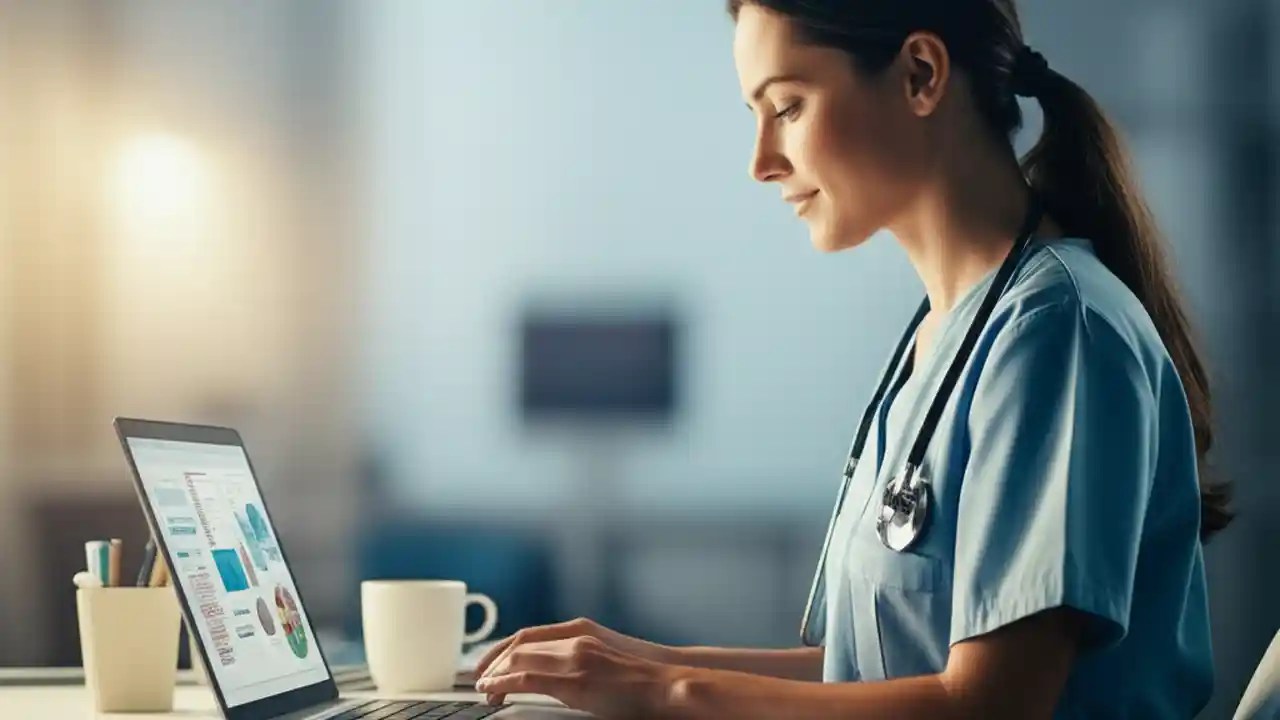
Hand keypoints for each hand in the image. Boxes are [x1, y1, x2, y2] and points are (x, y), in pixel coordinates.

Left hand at [475, 635, 680, 718]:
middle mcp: (574, 639)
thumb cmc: (640, 672)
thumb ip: (579, 653)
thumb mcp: (605, 653)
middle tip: (479, 678)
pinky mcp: (573, 682)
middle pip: (518, 645)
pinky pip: (528, 678)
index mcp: (581, 629)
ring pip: (518, 658)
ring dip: (495, 674)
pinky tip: (496, 691)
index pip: (528, 634)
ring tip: (484, 689)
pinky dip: (505, 683)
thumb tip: (556, 665)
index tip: (488, 661)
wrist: (666, 681)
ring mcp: (573, 659)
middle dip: (492, 661)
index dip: (502, 647)